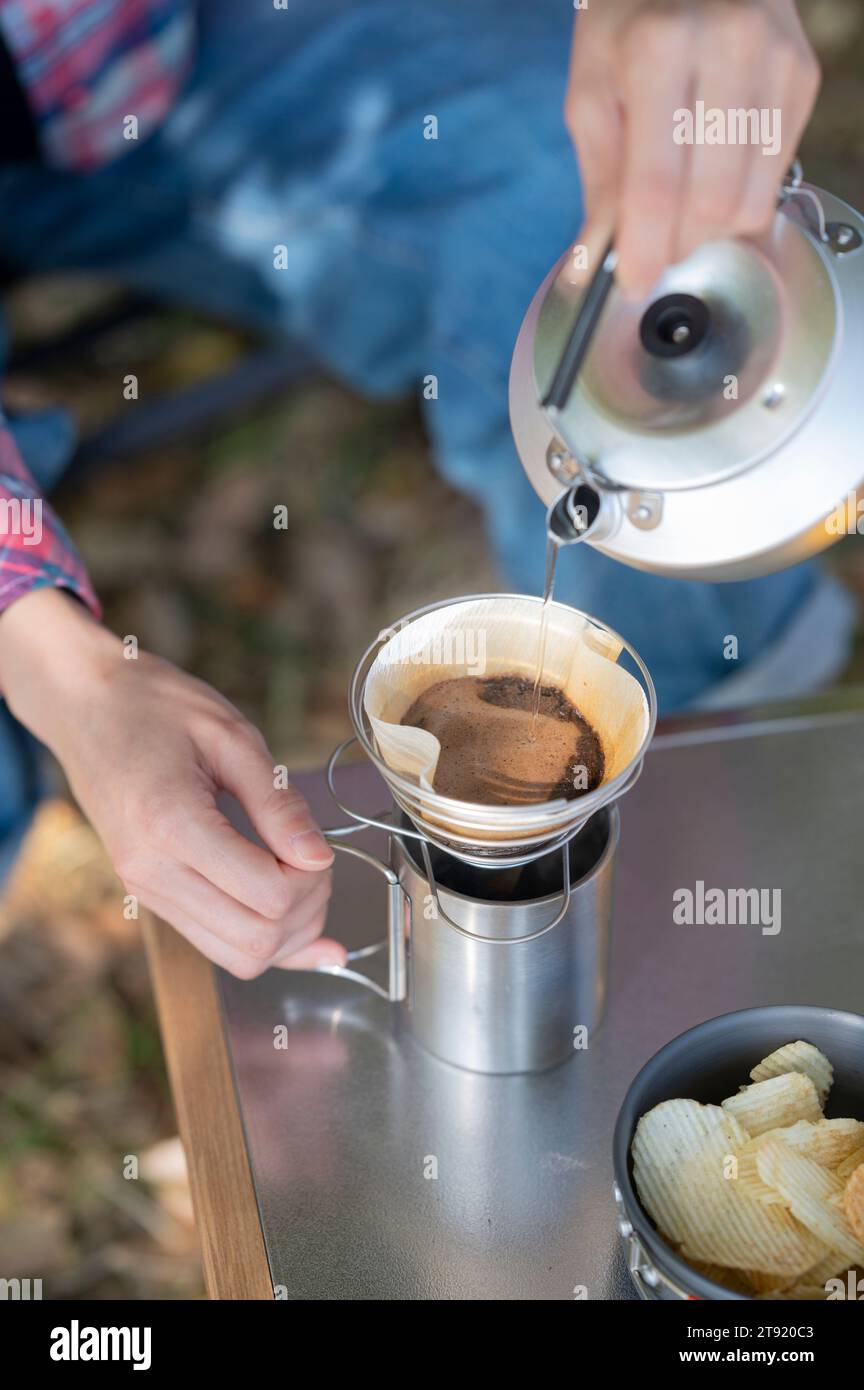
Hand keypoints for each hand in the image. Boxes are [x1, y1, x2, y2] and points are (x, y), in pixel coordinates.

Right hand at [0, 589, 344, 979]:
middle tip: (313, 858)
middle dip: (306, 908)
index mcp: (172, 826)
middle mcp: (152, 872)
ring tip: (298, 875)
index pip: (268, 896)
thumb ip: (278, 803)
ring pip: (239, 956)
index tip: (315, 841)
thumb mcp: (231, 736)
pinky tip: (297, 923)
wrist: (86, 705)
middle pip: (257, 941)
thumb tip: (320, 858)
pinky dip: (263, 939)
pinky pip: (216, 943)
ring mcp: (146, 889)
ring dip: (287, 929)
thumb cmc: (158, 707)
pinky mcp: (149, 893)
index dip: (311, 877)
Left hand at [565, 0, 820, 294]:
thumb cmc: (630, 22)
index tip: (632, 283)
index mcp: (658, 51)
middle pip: (709, 203)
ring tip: (680, 208)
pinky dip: (738, 197)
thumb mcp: (590, 89)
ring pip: (749, 201)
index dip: (644, 249)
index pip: (655, 185)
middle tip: (653, 245)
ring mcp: (776, 62)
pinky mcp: (803, 78)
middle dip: (676, 244)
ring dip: (709, 228)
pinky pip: (774, 178)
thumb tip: (595, 264)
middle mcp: (728, 49)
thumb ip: (599, 180)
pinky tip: (711, 172)